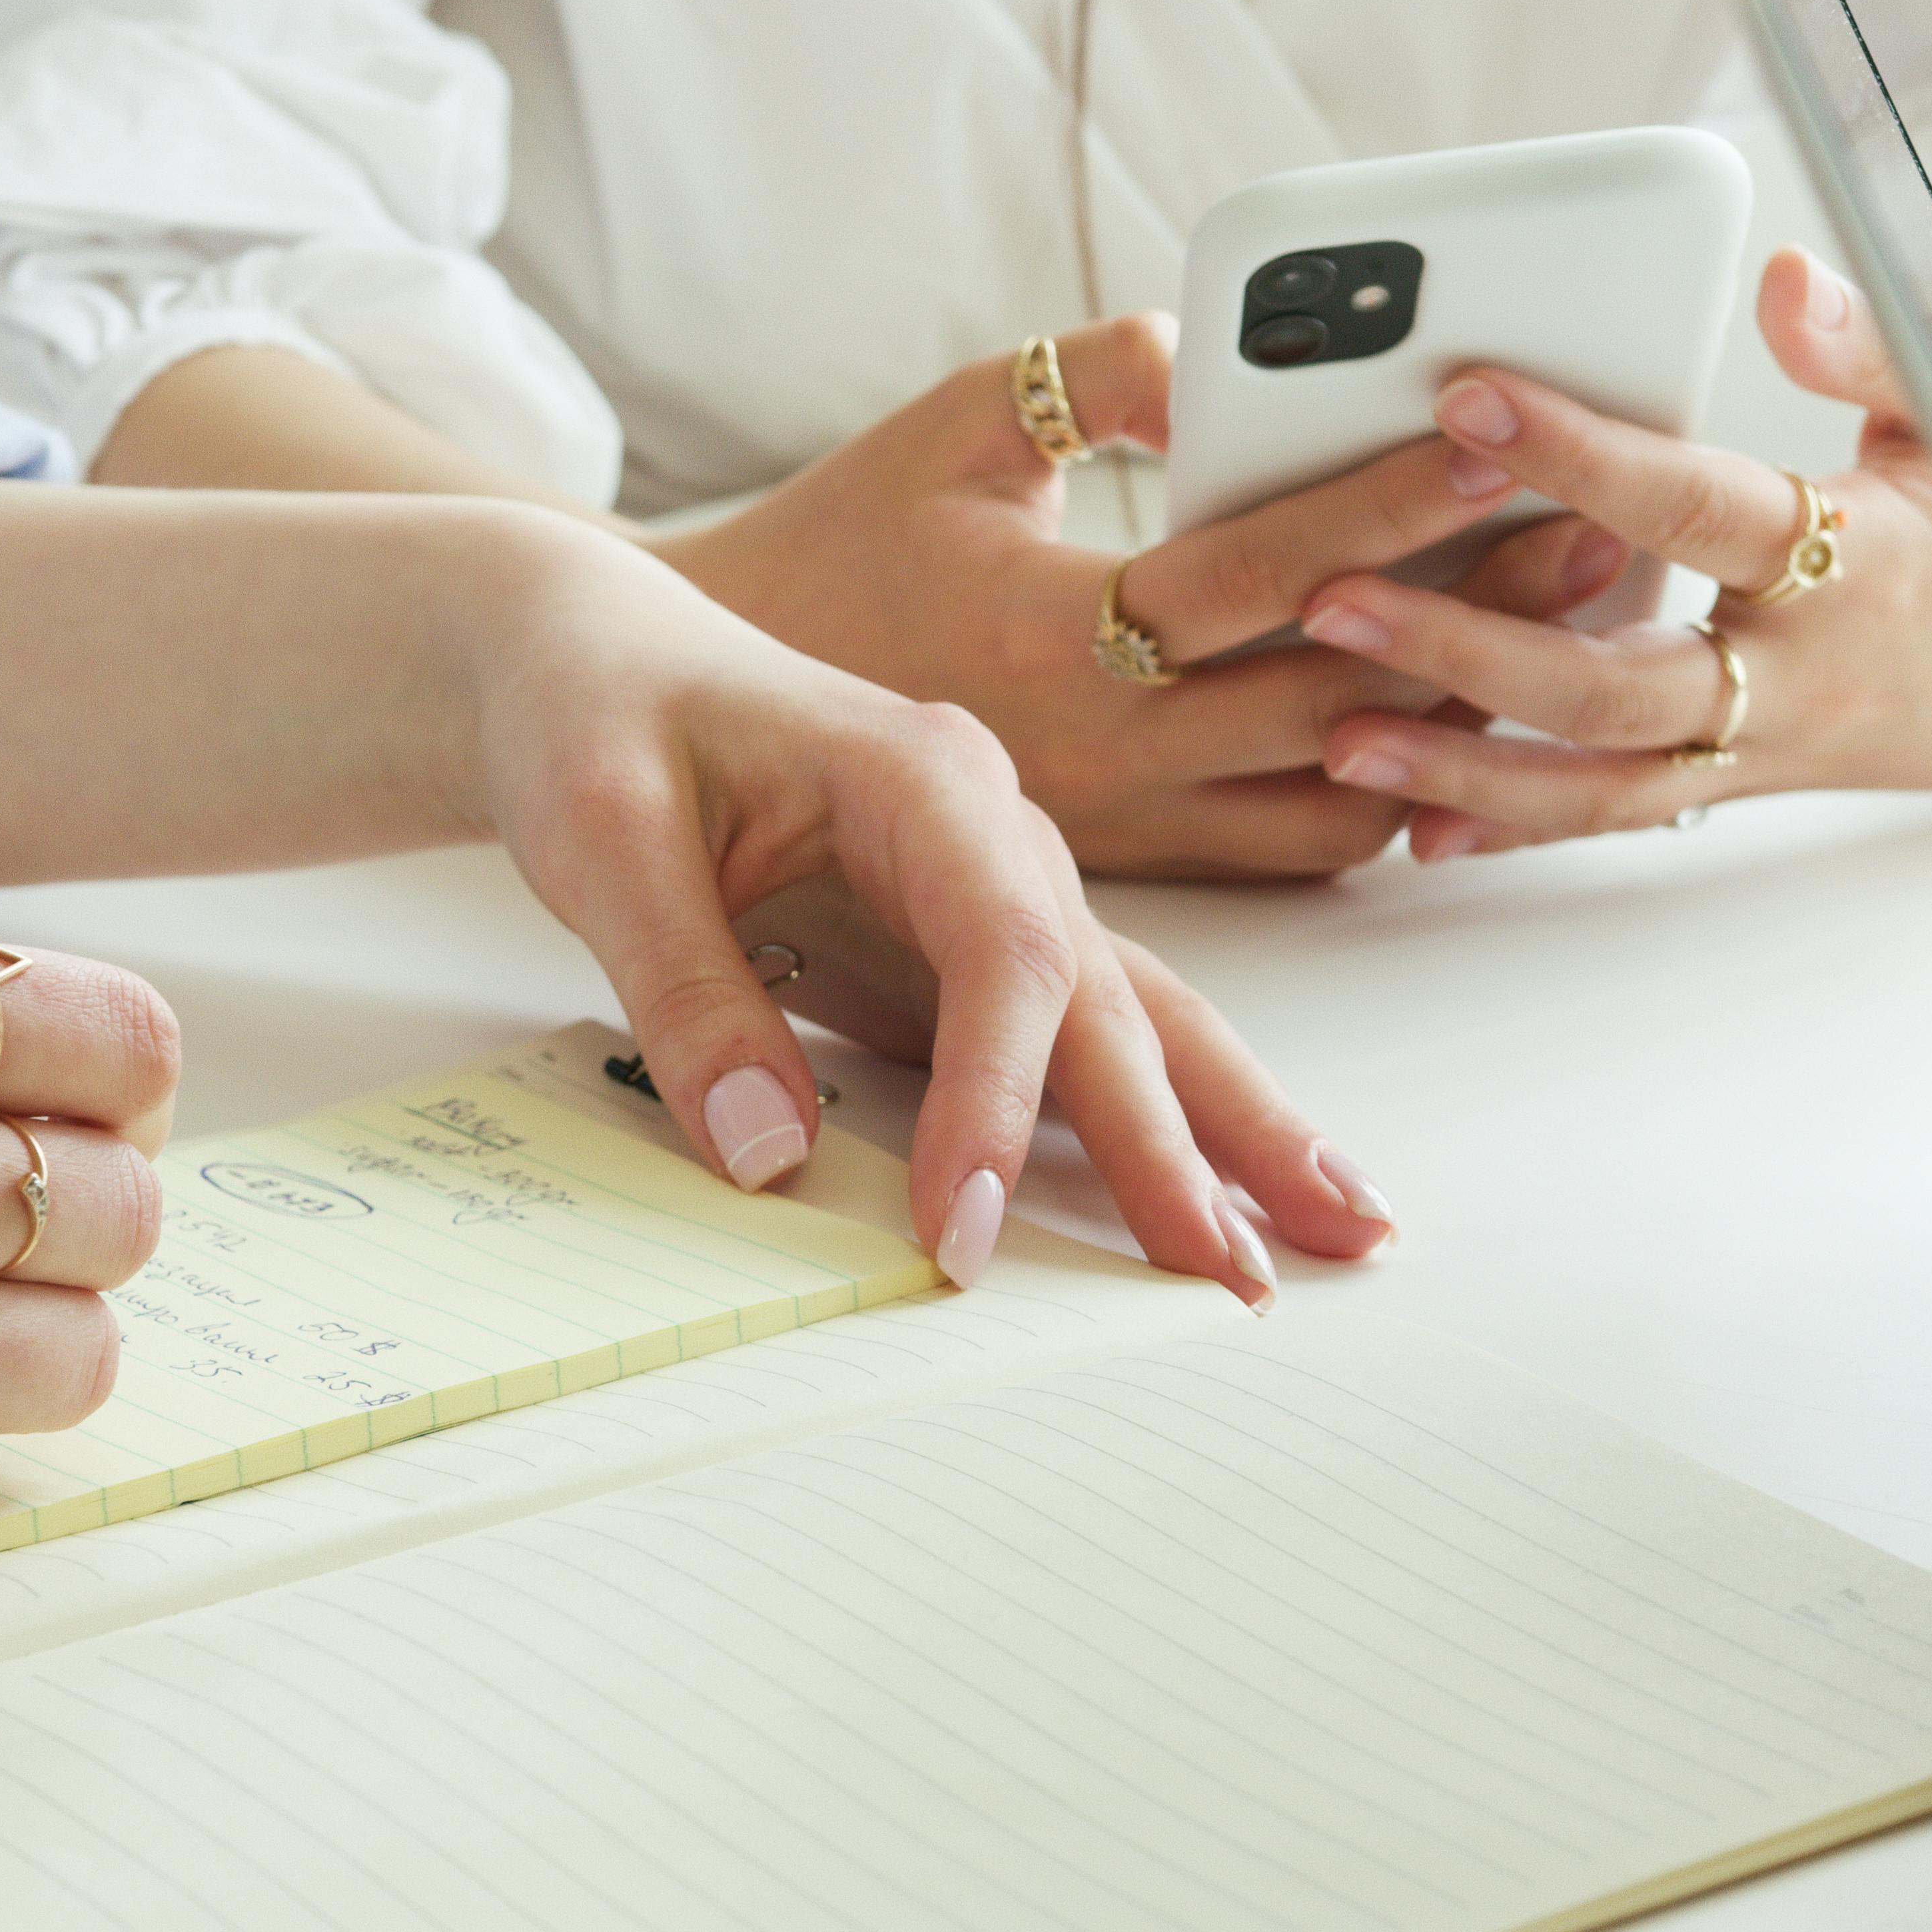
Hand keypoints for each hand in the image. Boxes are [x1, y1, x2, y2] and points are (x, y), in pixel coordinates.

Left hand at [453, 509, 1399, 1299]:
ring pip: (1136, 1013)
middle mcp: (993, 828)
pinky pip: (1085, 1036)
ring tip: (1340, 1228)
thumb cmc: (596, 718)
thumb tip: (769, 1157)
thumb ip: (683, 987)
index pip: (1000, 954)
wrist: (592, 656)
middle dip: (1183, 1139)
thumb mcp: (600, 836)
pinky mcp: (969, 945)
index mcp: (921, 774)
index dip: (996, 1100)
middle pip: (1107, 995)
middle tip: (1236, 1275)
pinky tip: (1236, 1190)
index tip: (964, 1230)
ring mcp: (997, 884)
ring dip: (1232, 1127)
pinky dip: (1167, 1113)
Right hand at [648, 314, 1548, 877]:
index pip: (1258, 569)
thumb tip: (1205, 343)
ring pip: (1345, 794)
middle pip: (1341, 692)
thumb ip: (1091, 373)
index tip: (1499, 430)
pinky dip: (1396, 790)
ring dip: (1467, 719)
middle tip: (1606, 536)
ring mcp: (1126, 821)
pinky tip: (1465, 725)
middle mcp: (1099, 749)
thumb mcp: (955, 426)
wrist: (748, 721)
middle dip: (1486, 613)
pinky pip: (1303, 847)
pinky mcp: (1141, 859)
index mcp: (1048, 632)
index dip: (1388, 498)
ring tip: (1568, 634)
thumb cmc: (850, 544)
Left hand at [1292, 248, 1931, 856]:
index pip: (1697, 505)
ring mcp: (1773, 745)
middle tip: (1332, 600)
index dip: (1580, 456)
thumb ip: (1873, 345)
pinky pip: (1621, 815)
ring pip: (1600, 779)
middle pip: (1614, 683)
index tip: (1466, 397)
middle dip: (1465, 649)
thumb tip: (1781, 276)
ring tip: (1335, 739)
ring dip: (1462, 764)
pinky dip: (1515, 822)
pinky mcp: (1750, 780)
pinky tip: (1406, 825)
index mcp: (1862, 561)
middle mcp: (1807, 674)